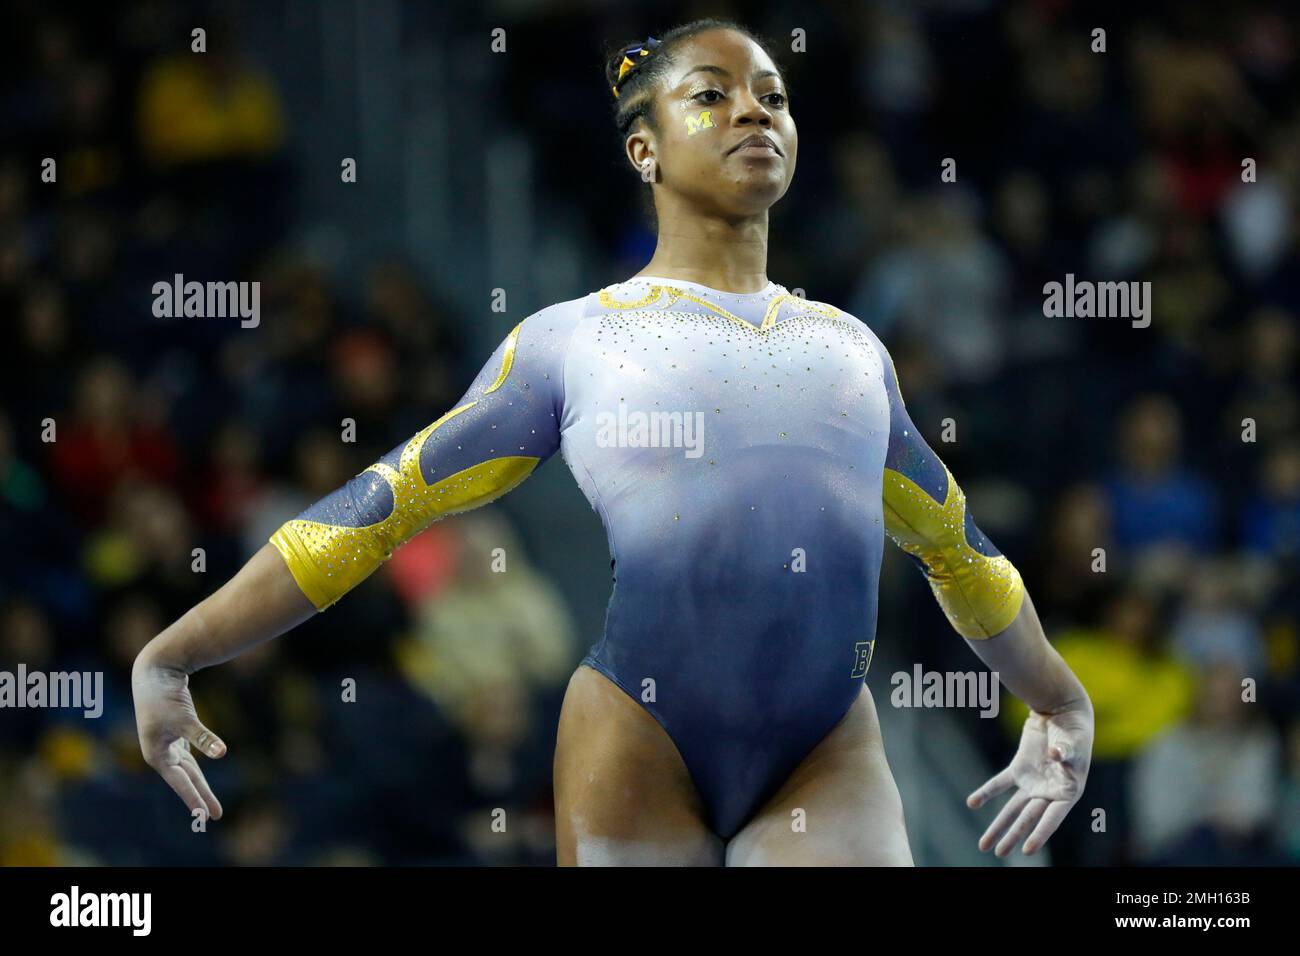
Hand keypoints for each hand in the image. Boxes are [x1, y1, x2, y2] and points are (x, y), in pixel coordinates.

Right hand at [132, 649, 226, 820]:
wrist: (154, 670)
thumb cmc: (164, 696)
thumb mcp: (185, 718)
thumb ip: (204, 737)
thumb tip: (222, 753)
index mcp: (157, 755)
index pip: (180, 782)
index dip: (194, 799)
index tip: (205, 816)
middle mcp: (160, 753)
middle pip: (186, 780)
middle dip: (201, 797)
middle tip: (216, 816)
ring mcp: (167, 744)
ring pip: (188, 770)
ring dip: (200, 785)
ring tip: (211, 805)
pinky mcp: (175, 733)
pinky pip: (188, 757)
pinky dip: (195, 768)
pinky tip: (200, 778)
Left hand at [966, 702, 1092, 856]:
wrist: (1061, 710)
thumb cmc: (1074, 730)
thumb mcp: (1074, 743)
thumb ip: (1066, 752)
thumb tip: (1057, 754)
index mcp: (1068, 792)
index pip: (1051, 819)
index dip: (1040, 834)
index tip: (1027, 851)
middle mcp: (1049, 792)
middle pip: (1027, 819)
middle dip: (1013, 836)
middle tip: (998, 853)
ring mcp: (1033, 782)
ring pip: (1012, 809)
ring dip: (998, 825)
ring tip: (984, 845)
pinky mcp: (1019, 769)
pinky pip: (1000, 784)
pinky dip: (986, 793)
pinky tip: (972, 803)